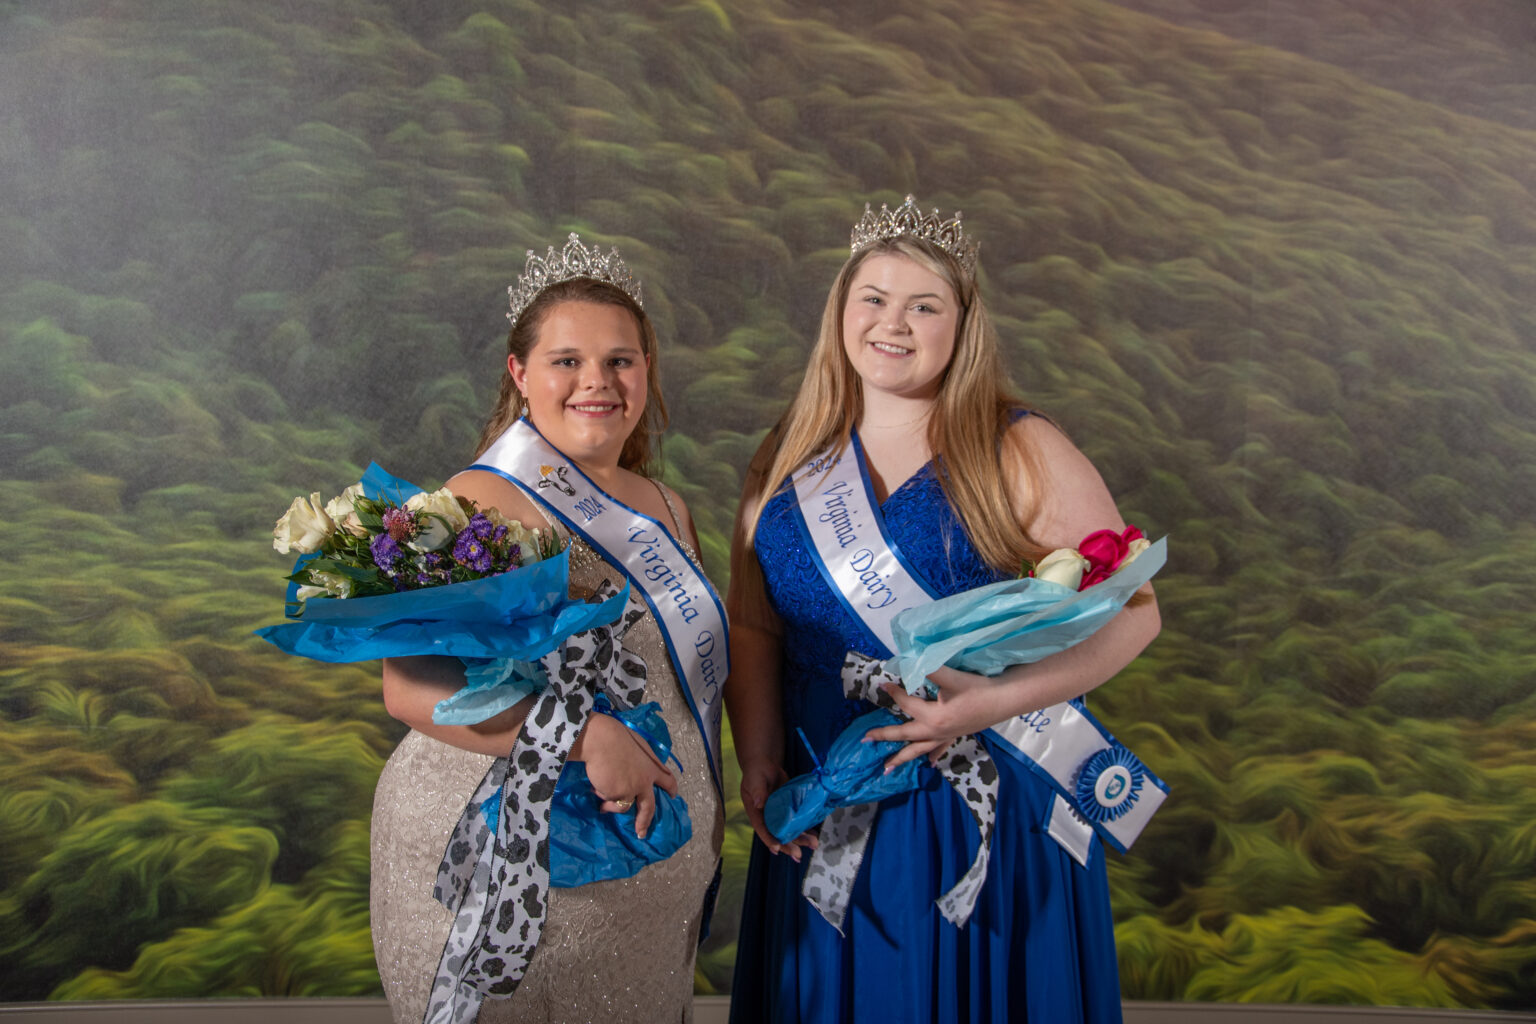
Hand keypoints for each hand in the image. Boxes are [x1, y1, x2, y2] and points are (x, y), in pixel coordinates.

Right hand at [569, 712, 676, 838]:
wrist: (601, 741)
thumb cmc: (616, 737)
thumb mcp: (637, 747)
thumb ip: (641, 761)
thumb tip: (637, 769)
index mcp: (652, 767)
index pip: (668, 779)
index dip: (671, 788)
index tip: (674, 796)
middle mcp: (645, 781)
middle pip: (649, 808)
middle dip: (644, 822)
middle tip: (641, 833)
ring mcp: (632, 790)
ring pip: (624, 807)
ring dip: (611, 808)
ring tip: (602, 808)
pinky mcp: (618, 795)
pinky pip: (608, 801)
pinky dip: (602, 796)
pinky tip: (595, 786)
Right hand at [739, 759, 817, 861]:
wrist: (766, 766)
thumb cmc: (756, 772)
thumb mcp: (754, 780)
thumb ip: (757, 791)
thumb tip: (759, 803)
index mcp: (756, 813)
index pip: (761, 829)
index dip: (769, 840)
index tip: (777, 848)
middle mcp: (767, 818)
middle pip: (778, 835)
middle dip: (789, 845)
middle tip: (798, 855)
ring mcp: (779, 815)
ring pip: (790, 831)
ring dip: (801, 839)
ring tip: (813, 844)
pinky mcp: (789, 810)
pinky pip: (797, 822)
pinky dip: (806, 828)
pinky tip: (815, 833)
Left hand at [863, 666, 1001, 771]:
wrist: (1004, 700)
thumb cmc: (977, 688)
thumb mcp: (951, 677)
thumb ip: (927, 668)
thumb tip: (906, 660)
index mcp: (932, 717)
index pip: (905, 704)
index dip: (893, 693)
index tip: (882, 685)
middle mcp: (936, 731)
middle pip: (904, 735)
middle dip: (884, 737)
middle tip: (865, 740)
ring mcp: (946, 736)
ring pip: (919, 749)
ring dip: (901, 758)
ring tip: (886, 769)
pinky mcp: (956, 735)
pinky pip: (940, 749)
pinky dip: (932, 756)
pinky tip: (928, 763)